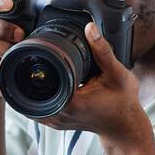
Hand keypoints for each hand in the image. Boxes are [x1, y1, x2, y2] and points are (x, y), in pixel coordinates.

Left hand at [34, 21, 151, 147]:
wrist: (124, 125)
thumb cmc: (123, 101)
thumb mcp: (116, 73)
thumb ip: (102, 50)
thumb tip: (90, 29)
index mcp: (72, 103)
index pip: (42, 83)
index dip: (37, 67)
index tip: (38, 53)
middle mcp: (60, 115)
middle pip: (30, 92)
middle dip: (31, 74)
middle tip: (35, 56)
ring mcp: (56, 122)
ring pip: (30, 103)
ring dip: (30, 86)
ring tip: (36, 69)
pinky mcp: (56, 123)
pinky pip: (37, 109)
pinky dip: (36, 96)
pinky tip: (40, 83)